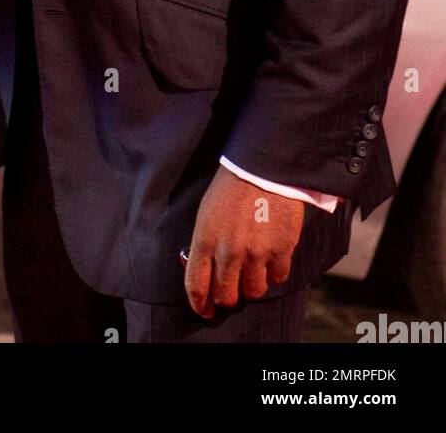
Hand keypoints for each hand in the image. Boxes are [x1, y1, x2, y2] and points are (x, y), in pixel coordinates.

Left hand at [184, 167, 304, 315]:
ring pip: (254, 291)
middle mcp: (230, 250)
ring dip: (252, 285)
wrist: (263, 167)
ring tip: (253, 270)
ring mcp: (257, 252)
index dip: (200, 304)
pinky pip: (278, 277)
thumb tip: (207, 269)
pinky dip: (274, 273)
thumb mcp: (207, 213)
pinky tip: (271, 259)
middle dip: (228, 297)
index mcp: (205, 238)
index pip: (197, 284)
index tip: (204, 311)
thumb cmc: (231, 187)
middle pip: (227, 296)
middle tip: (232, 291)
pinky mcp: (282, 249)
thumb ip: (206, 243)